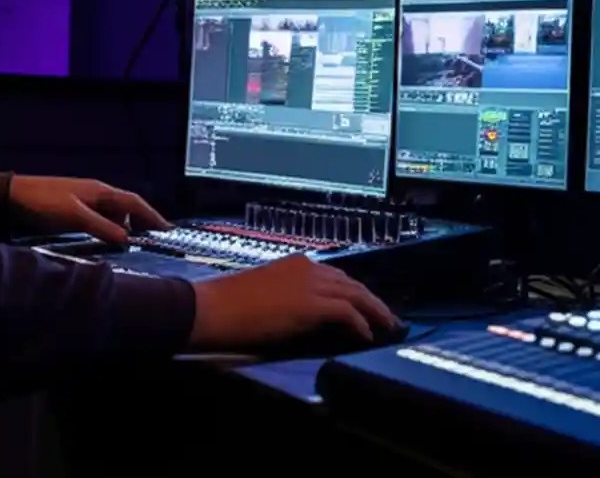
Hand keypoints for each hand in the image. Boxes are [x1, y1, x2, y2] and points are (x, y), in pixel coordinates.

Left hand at [9, 175, 171, 243]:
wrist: (14, 195)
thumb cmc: (45, 202)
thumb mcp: (76, 217)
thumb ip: (102, 228)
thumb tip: (127, 240)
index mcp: (102, 192)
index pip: (135, 203)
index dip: (153, 215)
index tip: (167, 228)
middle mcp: (98, 194)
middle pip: (128, 208)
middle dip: (143, 221)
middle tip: (154, 237)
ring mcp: (87, 200)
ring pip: (114, 214)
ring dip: (124, 227)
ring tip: (130, 243)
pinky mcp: (75, 208)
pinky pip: (101, 218)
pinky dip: (110, 228)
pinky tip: (106, 239)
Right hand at [189, 255, 399, 349]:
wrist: (210, 308)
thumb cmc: (228, 305)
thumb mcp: (268, 292)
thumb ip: (293, 296)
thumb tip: (311, 313)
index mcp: (298, 263)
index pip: (337, 277)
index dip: (356, 292)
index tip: (368, 305)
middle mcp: (309, 268)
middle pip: (353, 284)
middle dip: (373, 301)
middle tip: (388, 317)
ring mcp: (311, 285)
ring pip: (357, 295)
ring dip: (375, 312)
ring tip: (388, 326)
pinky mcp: (310, 304)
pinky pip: (347, 312)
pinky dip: (361, 324)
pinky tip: (367, 336)